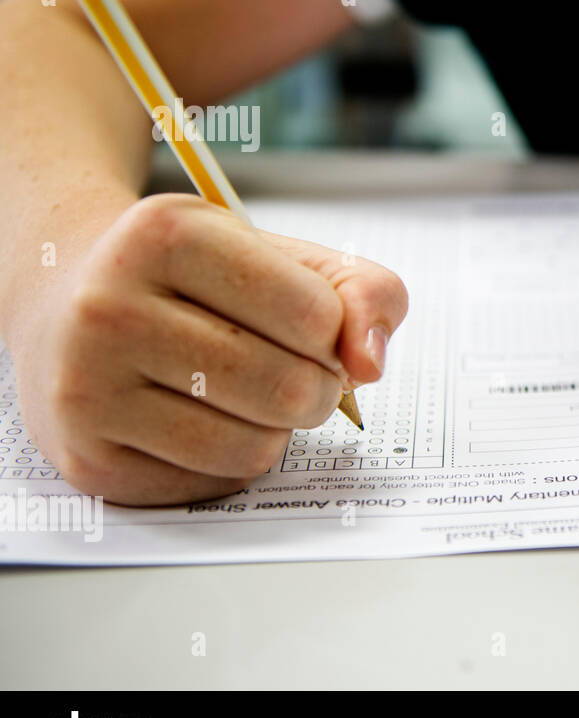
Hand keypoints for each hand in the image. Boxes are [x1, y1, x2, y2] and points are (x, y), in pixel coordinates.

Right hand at [8, 193, 408, 504]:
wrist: (68, 304)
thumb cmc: (197, 281)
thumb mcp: (281, 255)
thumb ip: (360, 292)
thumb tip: (370, 362)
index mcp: (166, 235)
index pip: (314, 314)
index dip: (334, 331)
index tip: (311, 324)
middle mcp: (110, 307)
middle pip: (288, 387)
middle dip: (319, 389)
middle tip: (296, 371)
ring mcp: (87, 387)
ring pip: (252, 447)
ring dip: (278, 430)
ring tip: (250, 395)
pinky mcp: (87, 459)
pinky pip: (212, 483)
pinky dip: (232, 460)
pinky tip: (202, 420)